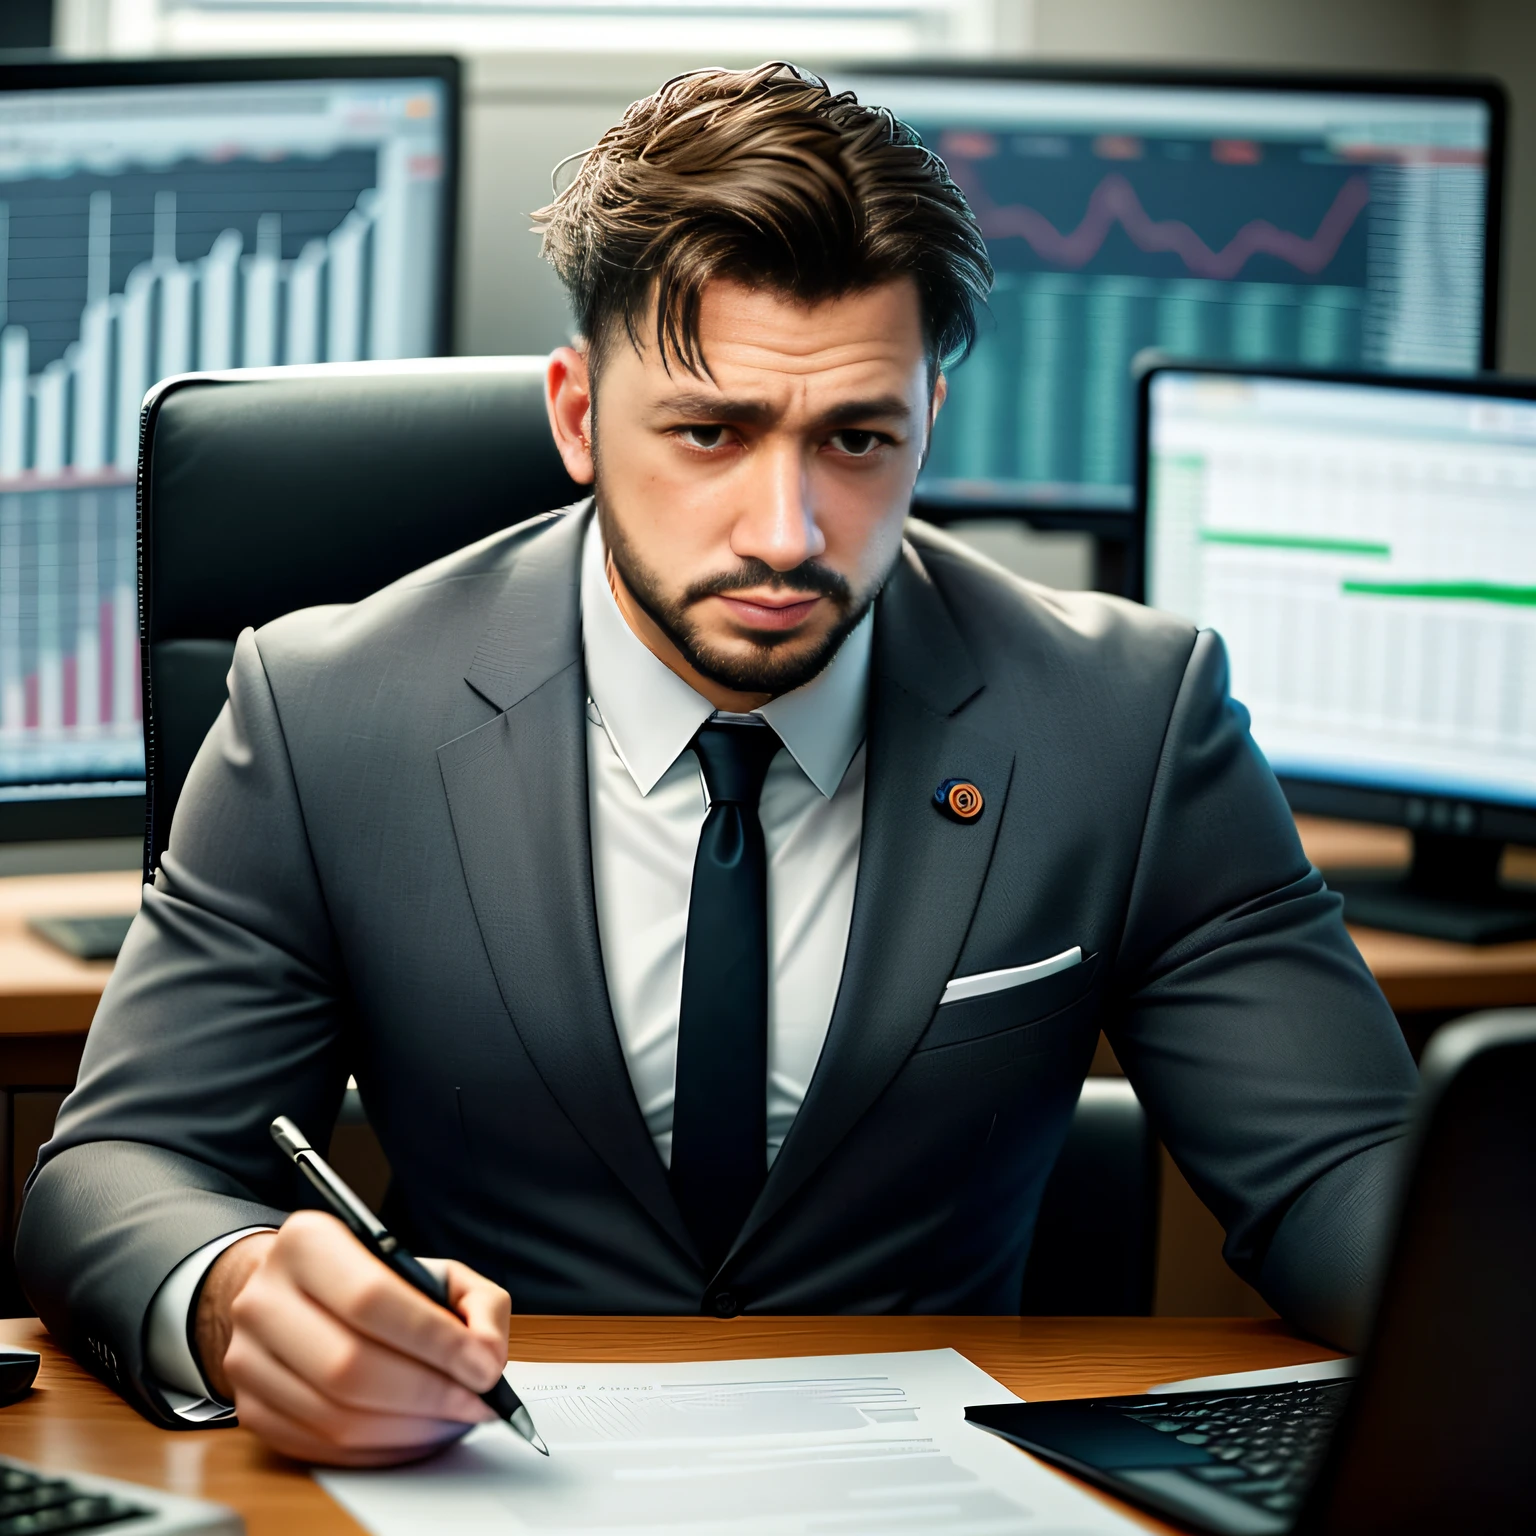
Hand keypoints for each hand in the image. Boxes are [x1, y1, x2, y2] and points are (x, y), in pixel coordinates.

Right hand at [195, 1211, 510, 1464]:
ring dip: (408, 1428)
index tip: (483, 1366)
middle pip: (349, 1365)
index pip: (371, 1298)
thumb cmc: (373, 1284)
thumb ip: (477, 1302)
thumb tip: (488, 1354)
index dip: (435, 1340)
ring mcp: (246, 1357)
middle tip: (477, 1402)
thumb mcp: (432, 1269)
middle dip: (428, 1392)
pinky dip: (379, 1450)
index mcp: (308, 1242)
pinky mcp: (248, 1407)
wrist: (296, 1296)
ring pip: (334, 1415)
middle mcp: (265, 1298)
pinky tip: (415, 1435)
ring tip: (453, 1419)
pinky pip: (318, 1446)